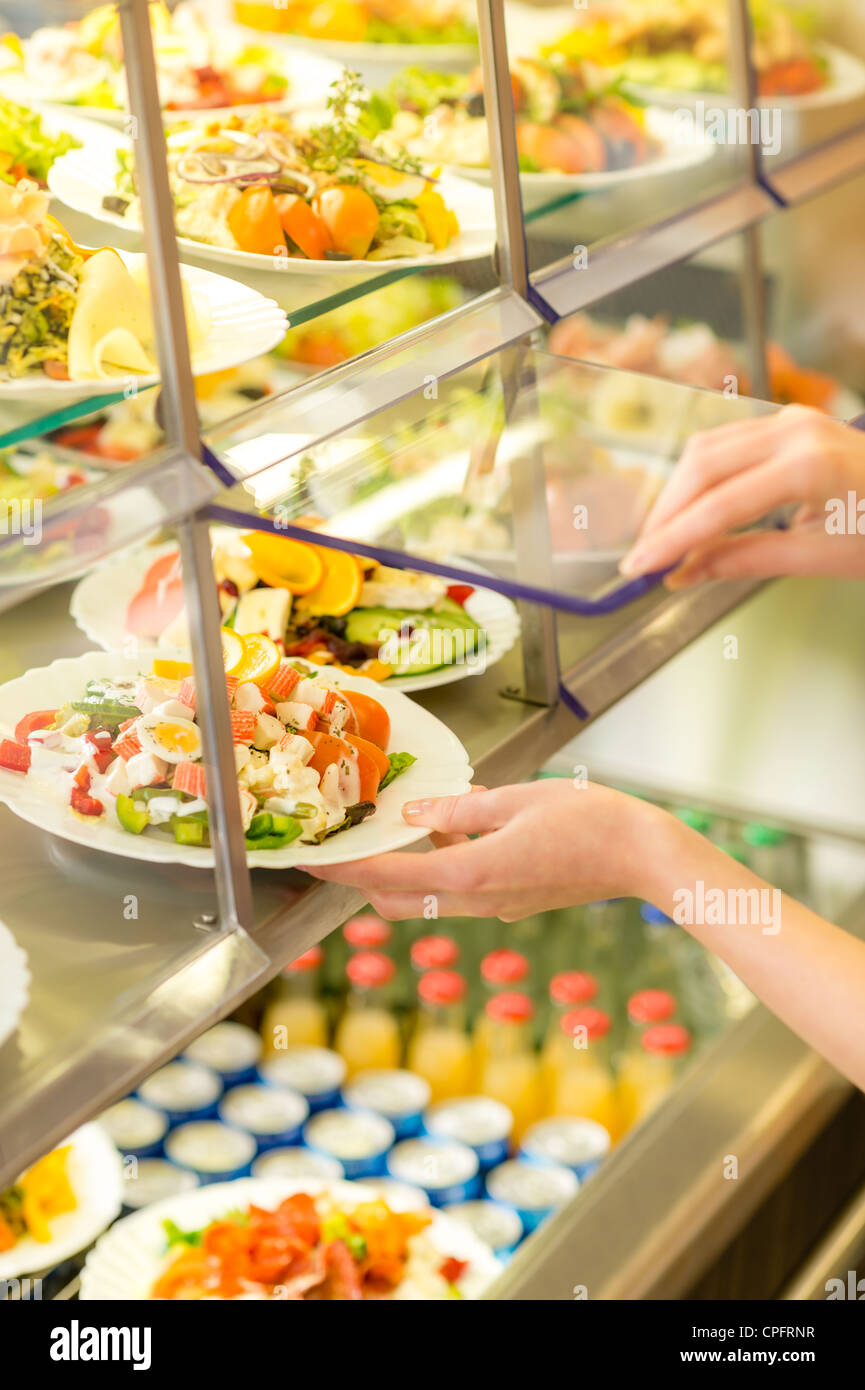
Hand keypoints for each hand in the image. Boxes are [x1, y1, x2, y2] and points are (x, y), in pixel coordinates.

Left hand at [300, 780, 666, 919]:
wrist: (647, 858)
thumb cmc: (593, 821)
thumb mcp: (519, 798)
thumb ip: (461, 808)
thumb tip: (414, 812)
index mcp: (474, 874)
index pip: (388, 878)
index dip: (343, 870)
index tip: (308, 858)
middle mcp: (479, 901)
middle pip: (398, 900)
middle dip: (363, 877)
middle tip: (341, 842)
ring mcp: (496, 908)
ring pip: (427, 897)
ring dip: (403, 869)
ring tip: (392, 825)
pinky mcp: (513, 902)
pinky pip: (459, 888)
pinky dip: (440, 864)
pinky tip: (451, 826)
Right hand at [618, 405, 864, 587]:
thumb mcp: (820, 557)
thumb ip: (745, 560)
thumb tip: (687, 572)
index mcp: (807, 465)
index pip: (717, 505)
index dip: (672, 538)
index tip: (642, 566)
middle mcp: (795, 431)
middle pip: (701, 465)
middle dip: (666, 513)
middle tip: (644, 555)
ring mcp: (792, 420)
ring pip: (708, 447)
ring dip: (677, 492)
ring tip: (661, 536)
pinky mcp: (789, 423)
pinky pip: (727, 441)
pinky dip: (700, 476)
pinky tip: (690, 508)